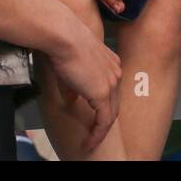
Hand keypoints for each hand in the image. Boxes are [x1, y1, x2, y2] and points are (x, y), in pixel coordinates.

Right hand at [48, 20, 122, 152]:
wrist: (65, 38)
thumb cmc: (64, 47)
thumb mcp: (71, 70)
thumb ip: (74, 87)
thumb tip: (72, 100)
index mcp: (112, 64)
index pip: (112, 92)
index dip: (104, 107)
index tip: (95, 119)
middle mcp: (116, 73)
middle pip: (114, 104)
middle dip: (104, 122)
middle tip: (94, 135)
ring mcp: (112, 84)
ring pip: (110, 115)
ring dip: (100, 131)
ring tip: (90, 143)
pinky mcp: (103, 93)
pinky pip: (104, 120)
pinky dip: (98, 133)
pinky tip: (90, 142)